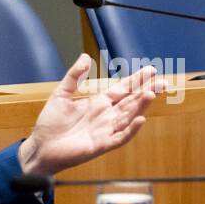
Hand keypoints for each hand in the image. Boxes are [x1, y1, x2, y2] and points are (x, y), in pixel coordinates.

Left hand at [18, 54, 162, 175]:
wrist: (41, 146)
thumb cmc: (51, 123)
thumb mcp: (61, 94)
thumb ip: (74, 76)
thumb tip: (85, 57)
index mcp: (99, 103)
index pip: (123, 89)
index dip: (137, 79)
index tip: (151, 69)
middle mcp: (106, 116)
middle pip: (131, 102)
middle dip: (146, 91)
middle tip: (163, 82)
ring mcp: (105, 131)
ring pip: (128, 117)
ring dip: (140, 107)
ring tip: (151, 94)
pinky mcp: (101, 145)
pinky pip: (120, 137)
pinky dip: (131, 130)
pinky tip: (140, 119)